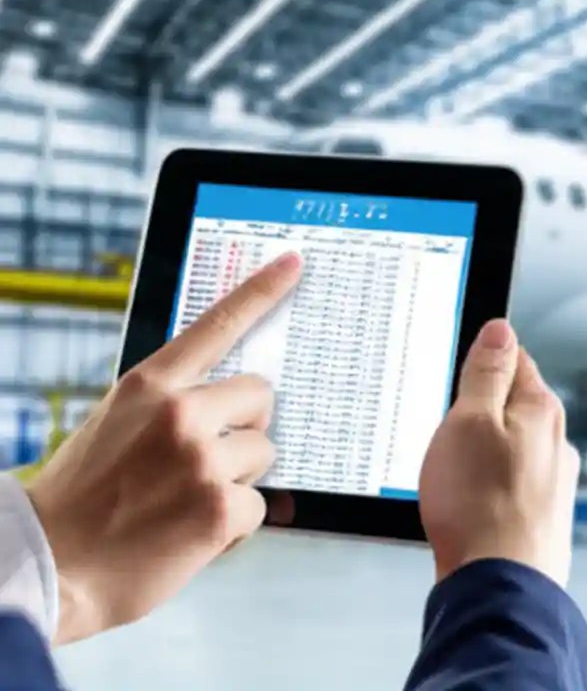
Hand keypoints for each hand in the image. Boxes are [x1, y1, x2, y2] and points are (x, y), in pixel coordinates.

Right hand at [27, 252, 302, 643]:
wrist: (50, 565)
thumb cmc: (84, 503)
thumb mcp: (116, 426)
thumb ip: (169, 406)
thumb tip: (227, 405)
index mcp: (149, 386)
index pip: (217, 325)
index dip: (261, 291)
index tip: (294, 263)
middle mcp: (180, 412)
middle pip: (261, 397)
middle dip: (246, 427)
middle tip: (206, 460)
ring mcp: (202, 457)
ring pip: (264, 453)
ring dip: (238, 479)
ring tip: (186, 502)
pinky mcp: (221, 505)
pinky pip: (260, 506)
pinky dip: (234, 527)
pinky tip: (192, 534)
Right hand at [419, 319, 578, 586]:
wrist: (500, 586)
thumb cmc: (481, 508)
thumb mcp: (469, 421)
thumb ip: (486, 374)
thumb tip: (500, 331)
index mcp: (542, 410)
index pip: (515, 359)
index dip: (482, 359)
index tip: (459, 364)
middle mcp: (557, 443)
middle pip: (513, 405)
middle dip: (479, 411)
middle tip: (446, 428)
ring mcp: (553, 482)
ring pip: (511, 448)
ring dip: (482, 453)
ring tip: (454, 474)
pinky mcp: (542, 516)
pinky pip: (510, 485)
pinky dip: (488, 487)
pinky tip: (469, 505)